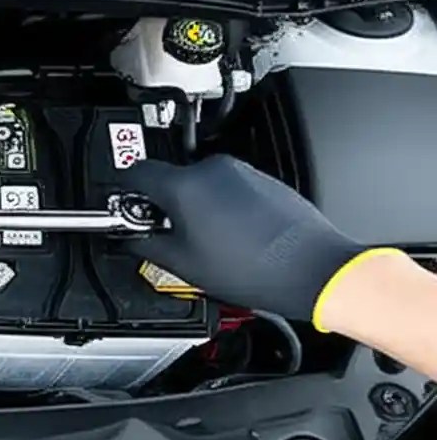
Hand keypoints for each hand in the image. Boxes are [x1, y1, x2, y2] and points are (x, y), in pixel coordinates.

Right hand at [117, 155, 391, 329]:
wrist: (313, 269)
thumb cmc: (256, 269)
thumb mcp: (185, 265)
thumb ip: (146, 245)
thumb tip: (131, 238)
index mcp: (185, 186)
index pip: (136, 172)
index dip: (125, 193)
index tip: (128, 210)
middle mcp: (212, 170)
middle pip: (170, 179)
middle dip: (164, 205)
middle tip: (166, 235)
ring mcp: (240, 172)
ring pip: (199, 185)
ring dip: (193, 207)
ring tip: (204, 242)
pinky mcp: (261, 180)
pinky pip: (227, 189)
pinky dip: (220, 208)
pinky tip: (230, 237)